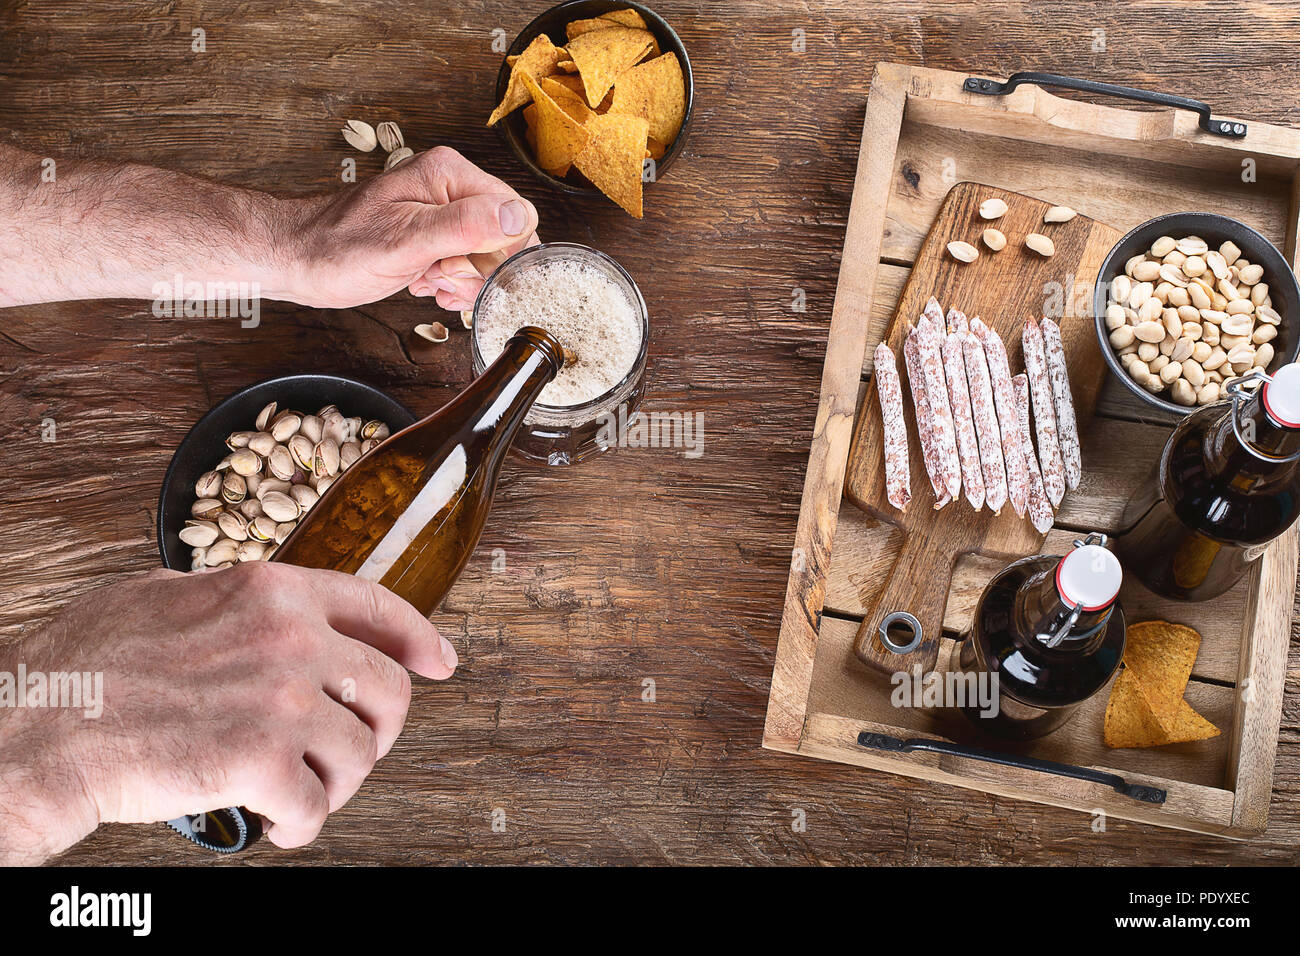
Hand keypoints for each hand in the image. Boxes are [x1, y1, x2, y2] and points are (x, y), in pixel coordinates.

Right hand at [0, 563, 456, 862]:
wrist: (38, 728)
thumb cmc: (87, 665)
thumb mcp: (167, 594)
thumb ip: (234, 600)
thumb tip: (269, 610)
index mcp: (273, 589)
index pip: (379, 607)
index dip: (421, 639)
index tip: (442, 663)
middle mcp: (290, 637)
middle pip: (389, 691)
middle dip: (378, 731)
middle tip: (350, 753)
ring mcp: (281, 698)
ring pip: (360, 754)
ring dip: (336, 783)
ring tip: (298, 790)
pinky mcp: (262, 762)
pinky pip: (317, 807)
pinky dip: (300, 825)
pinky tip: (275, 822)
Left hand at [283, 146, 539, 311]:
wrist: (298, 257)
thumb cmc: (338, 248)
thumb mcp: (405, 241)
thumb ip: (465, 226)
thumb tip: (517, 218)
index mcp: (449, 175)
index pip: (516, 214)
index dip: (500, 252)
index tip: (462, 268)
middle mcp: (450, 186)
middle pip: (505, 237)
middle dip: (478, 269)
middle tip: (439, 275)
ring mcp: (442, 210)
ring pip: (487, 254)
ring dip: (462, 279)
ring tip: (427, 278)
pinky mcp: (433, 232)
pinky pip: (466, 261)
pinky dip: (450, 281)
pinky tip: (425, 282)